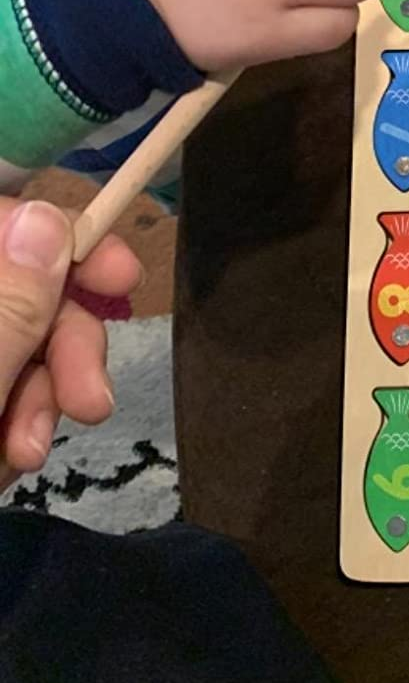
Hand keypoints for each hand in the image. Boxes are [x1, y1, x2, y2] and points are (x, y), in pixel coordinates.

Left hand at [0, 199, 141, 492]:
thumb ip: (6, 308)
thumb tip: (49, 220)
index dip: (61, 238)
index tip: (123, 277)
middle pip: (13, 288)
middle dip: (61, 343)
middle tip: (93, 404)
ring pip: (10, 346)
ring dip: (37, 399)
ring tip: (26, 457)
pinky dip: (8, 425)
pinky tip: (5, 463)